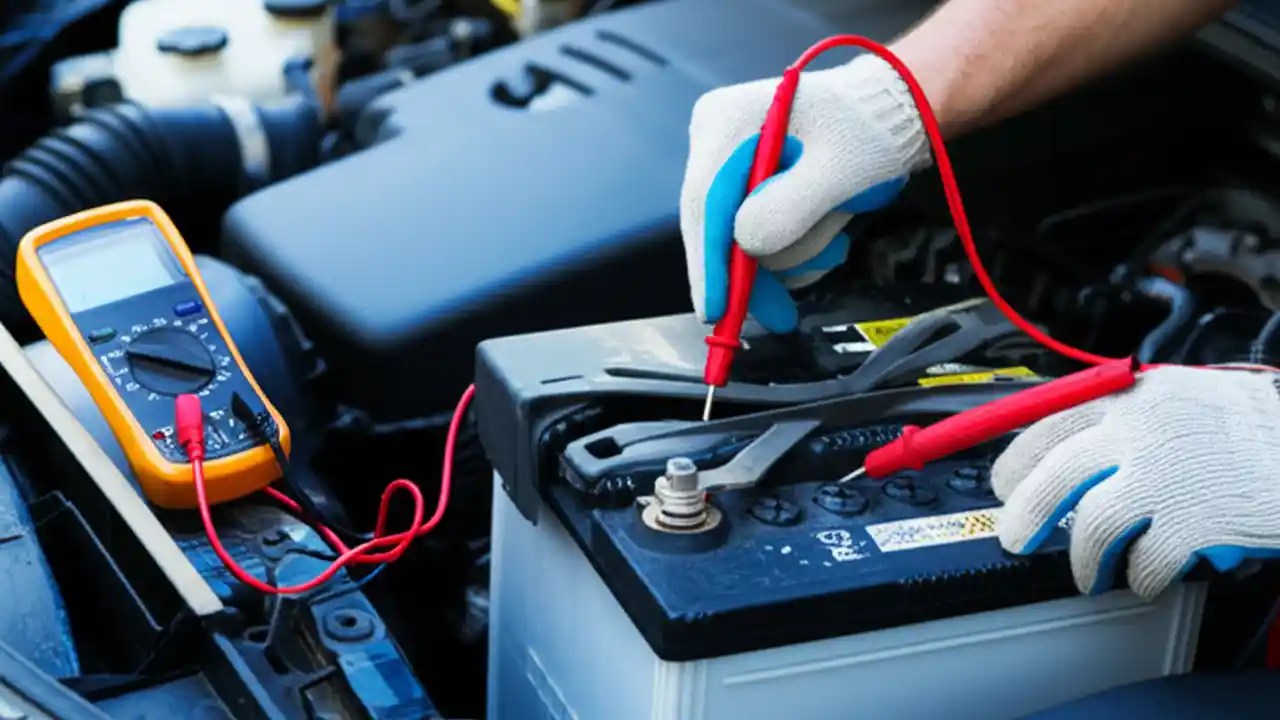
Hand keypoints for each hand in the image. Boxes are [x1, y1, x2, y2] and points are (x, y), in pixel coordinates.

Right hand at [679, 55, 930, 332]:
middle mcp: (715, 143)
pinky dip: (797, 248)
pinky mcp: (750, 190)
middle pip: (716, 227)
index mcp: (725, 122)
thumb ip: (791, 205)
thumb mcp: (838, 166)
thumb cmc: (870, 128)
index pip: (703, 201)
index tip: (715, 311)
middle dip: (754, 272)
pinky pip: (760, 238)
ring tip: (836, 241)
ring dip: (794, 254)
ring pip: (743, 240)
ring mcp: (731, 168)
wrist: (891, 113)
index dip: (709, 260)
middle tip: (782, 317)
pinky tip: (829, 233)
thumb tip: (745, 244)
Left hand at [993, 366, 1279, 599]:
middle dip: (1026, 514)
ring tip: (1088, 572)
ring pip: (1094, 524)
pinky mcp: (1197, 519)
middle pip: (1057, 474)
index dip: (1017, 460)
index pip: (1050, 422)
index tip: (1003, 484)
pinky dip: (1139, 576)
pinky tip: (1144, 578)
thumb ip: (1129, 418)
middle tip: (1015, 539)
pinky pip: (1145, 560)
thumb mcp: (1183, 398)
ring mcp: (1170, 474)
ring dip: (1084, 557)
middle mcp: (1145, 428)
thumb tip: (1071, 452)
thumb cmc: (1255, 429)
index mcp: (1136, 395)